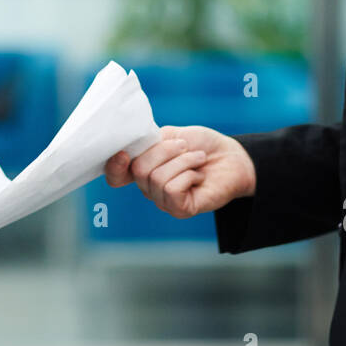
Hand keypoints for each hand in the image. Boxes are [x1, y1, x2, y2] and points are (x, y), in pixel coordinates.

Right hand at [103, 125, 255, 218]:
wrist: (232, 157)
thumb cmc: (202, 145)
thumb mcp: (173, 135)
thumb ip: (150, 142)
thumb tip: (132, 148)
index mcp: (143, 168)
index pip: (115, 176)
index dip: (113, 166)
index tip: (123, 153)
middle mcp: (149, 187)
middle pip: (139, 169)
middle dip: (165, 150)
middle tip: (185, 146)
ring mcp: (163, 201)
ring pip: (157, 178)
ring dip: (183, 161)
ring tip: (198, 159)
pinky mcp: (180, 210)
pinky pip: (172, 189)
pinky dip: (189, 174)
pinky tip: (199, 176)